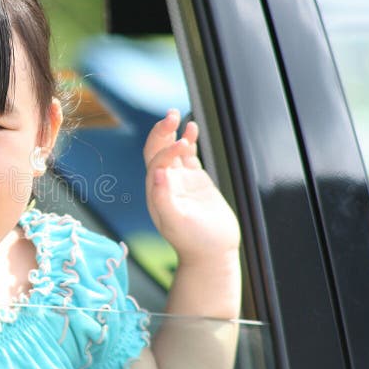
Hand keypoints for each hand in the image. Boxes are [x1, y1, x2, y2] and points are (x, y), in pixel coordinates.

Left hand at [143, 109, 239, 261]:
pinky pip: (188, 155)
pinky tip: (192, 127)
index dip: (167, 150)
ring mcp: (180, 180)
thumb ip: (164, 199)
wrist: (212, 254)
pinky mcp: (195, 180)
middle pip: (157, 150)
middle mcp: (164, 183)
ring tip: (176, 114)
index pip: (156, 162)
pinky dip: (189, 140)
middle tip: (170, 115)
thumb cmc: (194, 242)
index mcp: (156, 191)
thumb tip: (157, 174)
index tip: (183, 145)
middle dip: (162, 132)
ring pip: (171, 149)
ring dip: (172, 132)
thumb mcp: (177, 223)